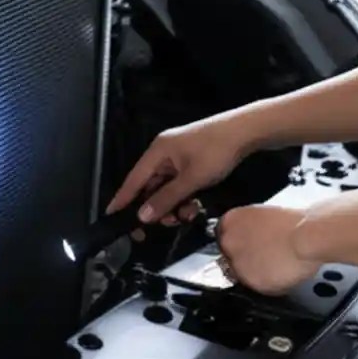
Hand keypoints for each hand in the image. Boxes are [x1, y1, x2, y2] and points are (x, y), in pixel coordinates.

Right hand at [106, 115, 255, 226]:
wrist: (246, 132)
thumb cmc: (216, 151)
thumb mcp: (192, 179)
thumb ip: (166, 198)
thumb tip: (142, 216)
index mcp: (157, 152)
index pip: (133, 180)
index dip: (122, 199)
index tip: (110, 216)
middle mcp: (162, 154)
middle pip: (149, 187)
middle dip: (155, 208)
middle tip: (162, 226)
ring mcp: (177, 157)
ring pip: (165, 188)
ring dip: (172, 205)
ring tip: (184, 217)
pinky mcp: (189, 161)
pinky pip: (178, 184)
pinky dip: (182, 197)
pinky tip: (192, 207)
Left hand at [217, 205, 319, 295]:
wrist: (308, 237)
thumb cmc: (296, 223)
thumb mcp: (263, 216)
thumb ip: (249, 228)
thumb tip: (251, 238)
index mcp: (229, 221)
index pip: (224, 237)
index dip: (240, 245)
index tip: (249, 248)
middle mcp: (228, 242)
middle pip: (229, 257)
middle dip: (246, 260)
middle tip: (267, 258)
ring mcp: (236, 262)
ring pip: (242, 274)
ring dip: (257, 273)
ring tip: (278, 265)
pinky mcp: (249, 280)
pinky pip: (257, 286)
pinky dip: (269, 284)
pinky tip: (282, 274)